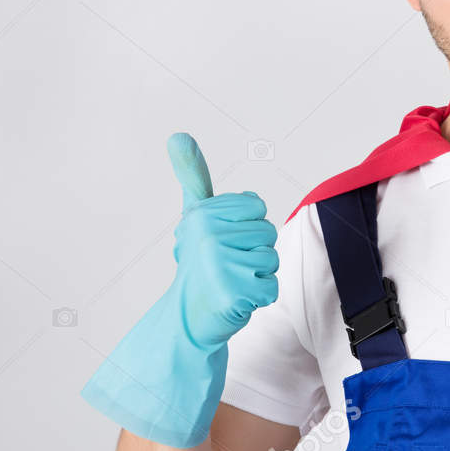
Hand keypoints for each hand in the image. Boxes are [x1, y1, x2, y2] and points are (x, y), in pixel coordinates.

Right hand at [165, 133, 279, 347]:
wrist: (187, 315)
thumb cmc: (199, 262)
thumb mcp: (195, 215)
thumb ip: (193, 177)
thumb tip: (178, 135)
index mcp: (202, 213)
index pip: (256, 206)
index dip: (246, 225)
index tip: (222, 238)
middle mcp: (209, 236)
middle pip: (267, 232)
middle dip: (253, 251)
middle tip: (226, 264)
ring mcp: (221, 265)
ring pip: (272, 259)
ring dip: (257, 273)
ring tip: (231, 279)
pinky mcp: (235, 294)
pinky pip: (271, 287)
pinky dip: (258, 296)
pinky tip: (236, 298)